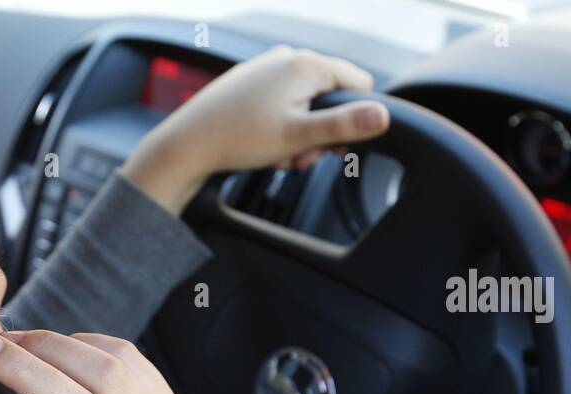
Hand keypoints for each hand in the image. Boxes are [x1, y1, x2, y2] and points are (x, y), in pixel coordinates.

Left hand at [123, 45, 390, 213]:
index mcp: (306, 64)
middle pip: (330, 98)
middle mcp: (288, 57)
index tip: (333, 146)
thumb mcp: (298, 137)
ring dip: (299, 137)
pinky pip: (282, 105)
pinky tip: (262, 145)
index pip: (359, 85)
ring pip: (305, 106)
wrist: (187, 144)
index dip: (353, 120)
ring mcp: (268, 68)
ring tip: (277, 155)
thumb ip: (343, 126)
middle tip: (298, 158)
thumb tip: (384, 117)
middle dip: (320, 134)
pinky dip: (280, 129)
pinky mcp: (252, 82)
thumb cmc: (237, 138)